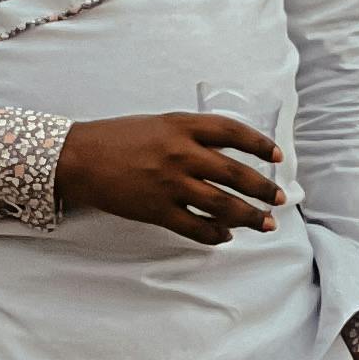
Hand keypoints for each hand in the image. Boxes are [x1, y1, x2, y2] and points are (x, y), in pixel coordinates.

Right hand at [56, 113, 281, 244]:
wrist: (78, 158)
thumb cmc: (118, 137)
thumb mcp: (160, 124)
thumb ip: (192, 135)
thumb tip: (226, 152)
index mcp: (183, 126)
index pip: (233, 132)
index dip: (260, 145)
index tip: (277, 157)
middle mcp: (181, 154)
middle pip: (235, 174)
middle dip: (263, 189)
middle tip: (280, 199)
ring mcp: (170, 184)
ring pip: (222, 205)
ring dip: (249, 216)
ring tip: (266, 223)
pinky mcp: (157, 210)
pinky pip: (195, 227)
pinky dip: (215, 234)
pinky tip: (226, 235)